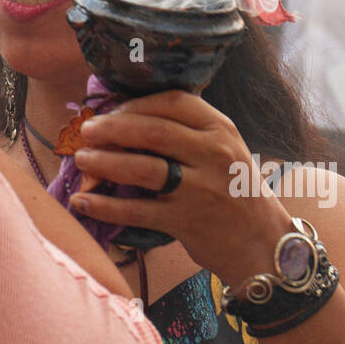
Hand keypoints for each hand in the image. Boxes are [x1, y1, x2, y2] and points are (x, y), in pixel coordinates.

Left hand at [69, 90, 294, 287]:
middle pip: (152, 132)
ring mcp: (201, 189)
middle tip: (86, 131)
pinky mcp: (186, 221)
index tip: (110, 110)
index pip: (173, 102)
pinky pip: (137, 211)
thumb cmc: (233, 188)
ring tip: (81, 160)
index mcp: (220, 128)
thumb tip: (125, 118)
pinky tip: (83, 202)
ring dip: (104, 163)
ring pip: (142, 169)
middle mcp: (213, 154)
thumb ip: (187, 131)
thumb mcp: (223, 148)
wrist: (263, 241)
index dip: (134, 105)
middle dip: (112, 129)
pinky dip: (106, 207)